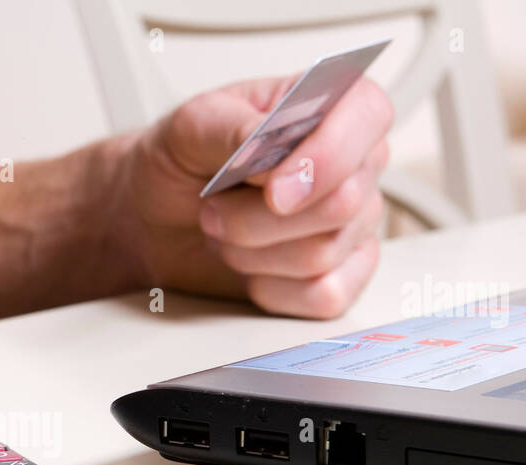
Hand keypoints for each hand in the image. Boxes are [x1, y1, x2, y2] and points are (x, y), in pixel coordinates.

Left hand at [114, 75, 392, 318]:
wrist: (157, 218)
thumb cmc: (183, 161)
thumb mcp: (192, 127)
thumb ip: (234, 127)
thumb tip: (270, 144)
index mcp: (334, 107)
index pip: (368, 116)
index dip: (327, 157)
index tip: (272, 188)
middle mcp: (356, 165)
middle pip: (342, 202)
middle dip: (259, 217)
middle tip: (213, 209)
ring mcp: (354, 226)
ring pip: (323, 253)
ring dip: (252, 252)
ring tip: (223, 233)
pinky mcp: (341, 277)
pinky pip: (324, 296)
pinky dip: (270, 289)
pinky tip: (248, 269)